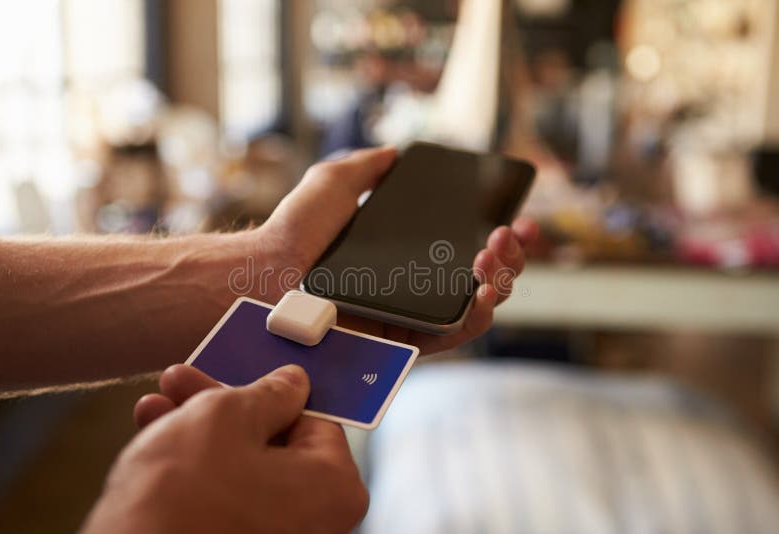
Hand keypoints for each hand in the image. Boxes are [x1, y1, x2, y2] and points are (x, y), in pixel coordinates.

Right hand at [82, 365, 366, 533]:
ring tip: (158, 404)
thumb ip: (267, 393)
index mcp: (334, 487)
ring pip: (242, 467)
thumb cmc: (186, 493)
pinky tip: (154, 434)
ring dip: (198, 429)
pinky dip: (194, 468)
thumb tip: (291, 384)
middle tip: (186, 381)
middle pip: (273, 442)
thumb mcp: (226, 416)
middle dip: (222, 405)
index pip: (316, 421)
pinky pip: (224, 497)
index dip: (273, 390)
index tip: (244, 371)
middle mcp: (315, 521)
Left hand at [242, 146, 537, 353]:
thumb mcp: (334, 184)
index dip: (496, 233)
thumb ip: (366, 167)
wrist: (268, 274)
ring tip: (498, 249)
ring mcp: (412, 317)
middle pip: (481, 277)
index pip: (464, 247)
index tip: (512, 215)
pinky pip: (455, 335)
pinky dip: (480, 314)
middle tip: (512, 231)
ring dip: (502, 278)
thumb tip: (394, 153)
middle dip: (509, 254)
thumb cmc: (294, 232)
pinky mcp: (404, 343)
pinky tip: (486, 290)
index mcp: (405, 256)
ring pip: (477, 306)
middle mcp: (415, 288)